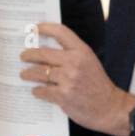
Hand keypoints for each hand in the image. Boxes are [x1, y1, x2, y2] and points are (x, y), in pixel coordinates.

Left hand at [19, 23, 134, 135]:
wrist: (111, 107)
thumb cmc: (99, 85)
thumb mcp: (90, 63)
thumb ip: (73, 55)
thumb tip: (46, 52)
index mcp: (82, 52)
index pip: (60, 32)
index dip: (44, 28)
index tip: (35, 29)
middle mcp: (75, 63)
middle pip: (42, 53)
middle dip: (28, 55)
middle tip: (23, 57)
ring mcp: (68, 79)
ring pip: (38, 72)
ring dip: (28, 74)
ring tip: (25, 75)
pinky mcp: (63, 95)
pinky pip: (42, 90)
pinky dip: (37, 91)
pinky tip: (37, 91)